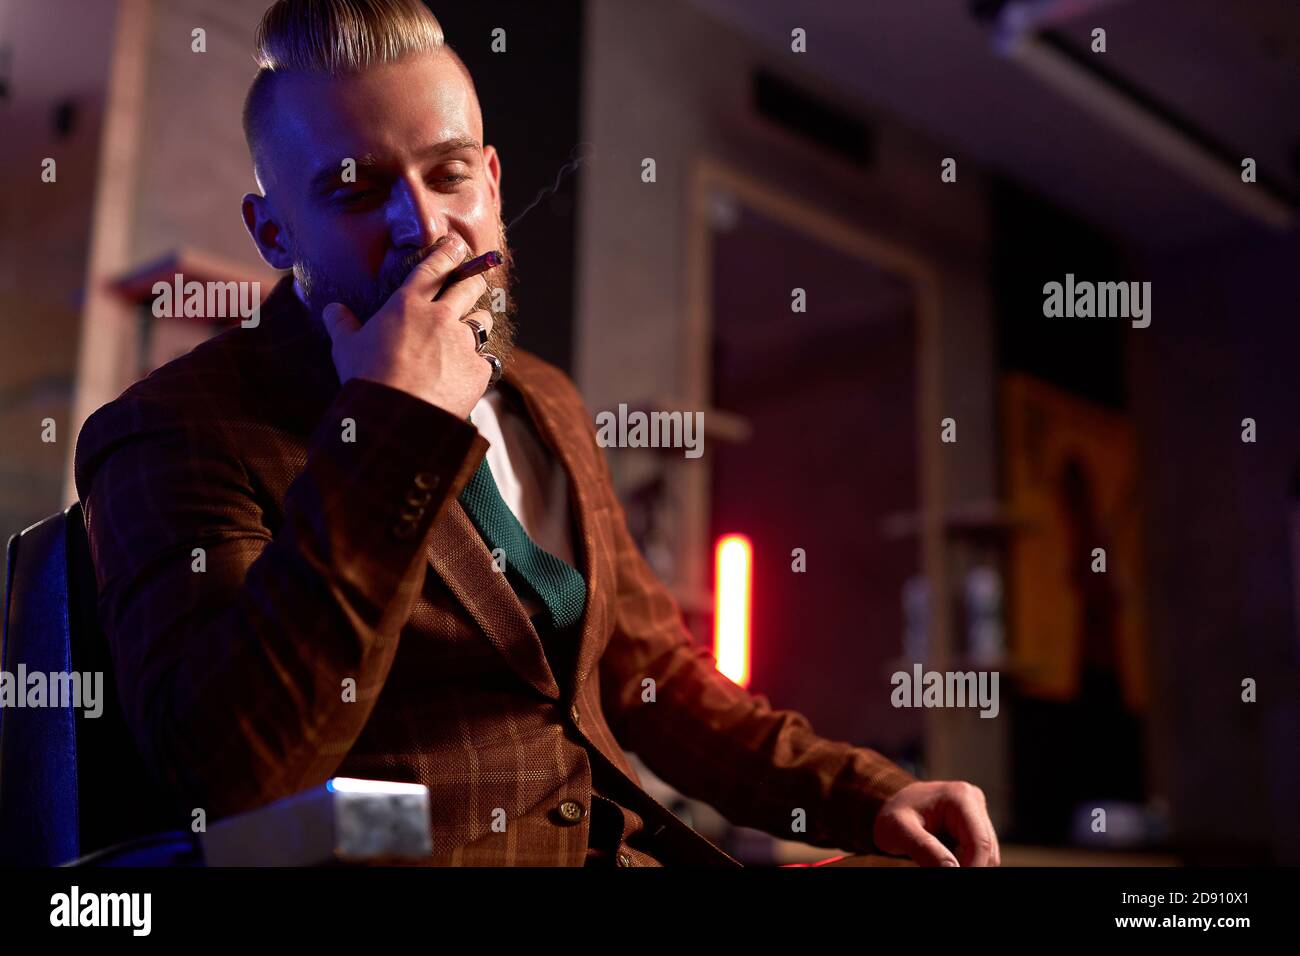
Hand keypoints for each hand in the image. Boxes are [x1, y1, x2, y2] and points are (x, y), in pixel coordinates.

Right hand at [322, 236, 494, 418]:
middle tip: (473, 282)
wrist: (396, 418)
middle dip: (473, 281)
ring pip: (483, 319)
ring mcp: (463, 341)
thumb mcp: (346, 348)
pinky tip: (465, 372)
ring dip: (477, 321)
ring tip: (468, 332)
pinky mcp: (478, 368)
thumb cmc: (368, 380)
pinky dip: (478, 363)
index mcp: (408, 304)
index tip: (457, 245)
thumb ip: (342, 324)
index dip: (448, 252)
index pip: (434, 267)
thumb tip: (331, 310)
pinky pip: (486, 358)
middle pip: (469, 285)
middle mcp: (440, 316)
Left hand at [872, 781, 1000, 866]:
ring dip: (969, 866)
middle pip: (986, 849)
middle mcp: (974, 801)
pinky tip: (948, 865)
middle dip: (971, 868)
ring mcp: (977, 813)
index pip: (979, 842)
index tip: (955, 879)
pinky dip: (968, 863)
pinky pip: (980, 853)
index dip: (973, 867)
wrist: (893, 805)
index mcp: (960, 797)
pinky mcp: (976, 825)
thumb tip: (952, 870)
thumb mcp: (899, 831)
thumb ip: (924, 848)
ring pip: (988, 853)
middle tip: (942, 872)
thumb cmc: (893, 815)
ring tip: (940, 866)